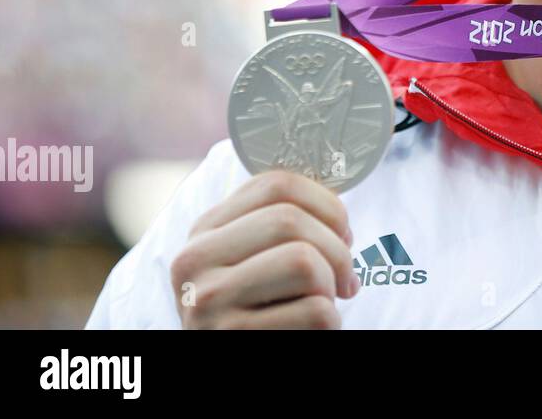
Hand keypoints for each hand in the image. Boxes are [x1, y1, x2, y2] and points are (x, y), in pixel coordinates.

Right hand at [170, 170, 357, 327]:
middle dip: (337, 248)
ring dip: (332, 285)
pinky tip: (315, 329)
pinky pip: (315, 311)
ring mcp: (207, 301)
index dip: (326, 203)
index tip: (343, 232)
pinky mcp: (231, 336)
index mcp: (204, 230)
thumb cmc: (258, 309)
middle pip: (289, 220)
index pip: (275, 185)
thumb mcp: (251, 259)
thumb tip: (337, 211)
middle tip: (346, 276)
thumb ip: (278, 226)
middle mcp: (194, 260)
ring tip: (326, 302)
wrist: (237, 356)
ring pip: (303, 261)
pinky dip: (332, 321)